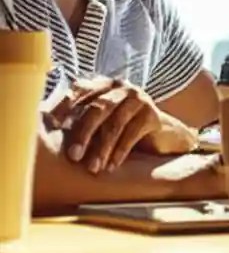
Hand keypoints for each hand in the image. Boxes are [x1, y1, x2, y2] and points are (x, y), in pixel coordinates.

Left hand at [50, 77, 194, 172]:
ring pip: (116, 123)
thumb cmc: (121, 130)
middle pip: (98, 108)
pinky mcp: (153, 114)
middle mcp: (122, 87)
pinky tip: (112, 166)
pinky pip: (133, 133)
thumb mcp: (98, 121)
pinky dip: (121, 151)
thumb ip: (79, 117)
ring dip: (103, 148)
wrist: (161, 138)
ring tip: (93, 168)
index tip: (53, 126)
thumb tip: (44, 125)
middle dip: (84, 133)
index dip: (65, 106)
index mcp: (103, 85)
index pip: (80, 89)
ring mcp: (139, 99)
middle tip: (73, 156)